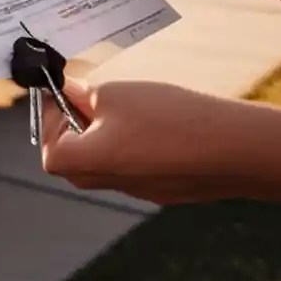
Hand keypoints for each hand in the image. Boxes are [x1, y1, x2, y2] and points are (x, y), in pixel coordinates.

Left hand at [41, 80, 280, 203]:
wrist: (232, 148)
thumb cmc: (168, 120)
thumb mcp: (113, 94)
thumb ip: (81, 94)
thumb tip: (65, 90)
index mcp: (83, 163)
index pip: (47, 144)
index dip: (50, 115)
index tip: (62, 92)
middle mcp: (105, 184)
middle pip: (72, 155)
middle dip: (76, 123)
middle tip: (92, 96)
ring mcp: (135, 190)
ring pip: (105, 159)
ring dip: (105, 133)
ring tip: (128, 108)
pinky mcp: (162, 189)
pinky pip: (134, 164)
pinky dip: (134, 144)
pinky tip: (156, 126)